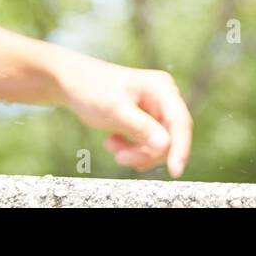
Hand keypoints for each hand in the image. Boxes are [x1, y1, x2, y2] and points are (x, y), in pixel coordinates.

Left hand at [54, 52, 192, 177]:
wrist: (74, 84)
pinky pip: (149, 146)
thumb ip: (140, 127)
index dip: (181, 148)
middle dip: (147, 153)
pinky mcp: (148, 122)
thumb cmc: (93, 89)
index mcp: (162, 88)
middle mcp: (164, 98)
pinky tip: (112, 142)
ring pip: (159, 146)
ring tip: (111, 146)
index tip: (174, 172)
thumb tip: (165, 145)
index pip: (180, 121)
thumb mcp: (115, 109)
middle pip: (171, 138)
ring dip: (136, 153)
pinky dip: (132, 150)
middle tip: (120, 158)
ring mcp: (157, 110)